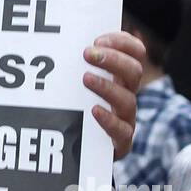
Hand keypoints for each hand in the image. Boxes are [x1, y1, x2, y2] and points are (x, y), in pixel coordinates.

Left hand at [83, 31, 143, 160]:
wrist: (75, 151)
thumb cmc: (72, 109)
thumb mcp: (74, 82)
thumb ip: (73, 62)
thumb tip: (55, 40)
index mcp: (120, 77)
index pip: (135, 52)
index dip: (122, 42)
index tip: (98, 39)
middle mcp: (126, 95)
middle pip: (134, 71)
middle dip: (113, 59)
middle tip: (87, 53)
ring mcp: (126, 119)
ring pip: (128, 100)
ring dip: (107, 86)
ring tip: (86, 78)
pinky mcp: (119, 144)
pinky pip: (122, 132)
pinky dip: (109, 120)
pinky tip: (94, 110)